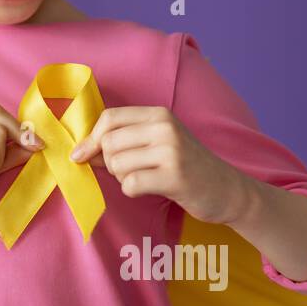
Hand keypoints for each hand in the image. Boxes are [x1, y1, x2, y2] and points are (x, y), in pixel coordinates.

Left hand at [68, 105, 245, 225]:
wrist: (228, 190)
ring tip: (144, 179)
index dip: (91, 138)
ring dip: (122, 178)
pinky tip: (150, 189)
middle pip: (108, 142)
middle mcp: (165, 127)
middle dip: (109, 163)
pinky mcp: (174, 177)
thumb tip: (78, 152)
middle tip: (130, 171)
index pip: (108, 118)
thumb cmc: (185, 166)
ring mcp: (171, 151)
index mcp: (158, 114)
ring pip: (116, 164)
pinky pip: (130, 184)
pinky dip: (132, 191)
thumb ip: (120, 143)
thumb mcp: (156, 144)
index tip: (84, 155)